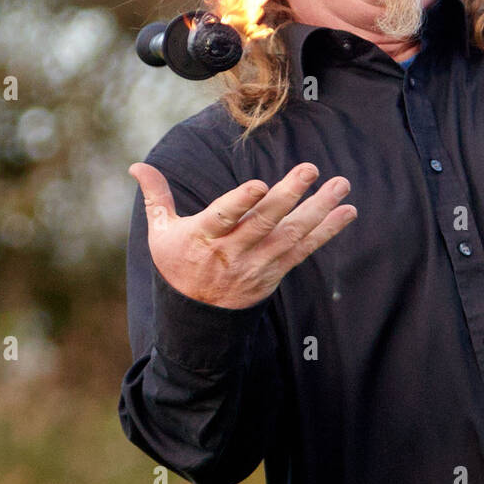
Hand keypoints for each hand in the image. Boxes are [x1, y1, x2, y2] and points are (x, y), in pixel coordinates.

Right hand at [129, 161, 356, 309]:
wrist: (198, 318)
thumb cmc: (179, 264)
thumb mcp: (162, 233)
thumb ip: (157, 197)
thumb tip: (137, 166)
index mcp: (202, 237)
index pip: (223, 218)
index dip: (240, 202)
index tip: (259, 184)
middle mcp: (232, 252)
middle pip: (263, 222)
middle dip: (288, 195)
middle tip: (309, 168)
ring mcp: (257, 263)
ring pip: (290, 234)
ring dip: (319, 209)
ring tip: (341, 185)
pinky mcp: (275, 271)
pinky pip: (305, 250)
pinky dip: (328, 231)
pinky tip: (347, 211)